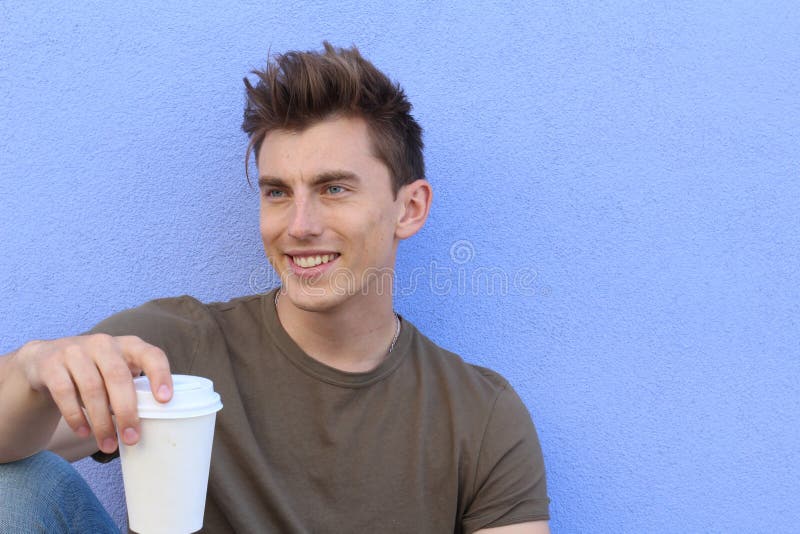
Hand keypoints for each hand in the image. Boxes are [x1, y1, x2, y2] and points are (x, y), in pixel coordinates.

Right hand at [17, 334, 171, 453]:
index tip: (165, 400)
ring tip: (108, 444)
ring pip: (92, 388)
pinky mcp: (51, 364)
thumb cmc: (95, 371)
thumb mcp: (117, 372)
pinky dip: (76, 416)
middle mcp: (104, 344)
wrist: (45, 359)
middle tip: (132, 439)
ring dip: (102, 421)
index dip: (160, 375)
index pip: (151, 355)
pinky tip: (84, 432)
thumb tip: (154, 423)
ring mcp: (75, 351)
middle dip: (127, 411)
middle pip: (118, 377)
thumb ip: (134, 388)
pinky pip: (65, 393)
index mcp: (128, 346)